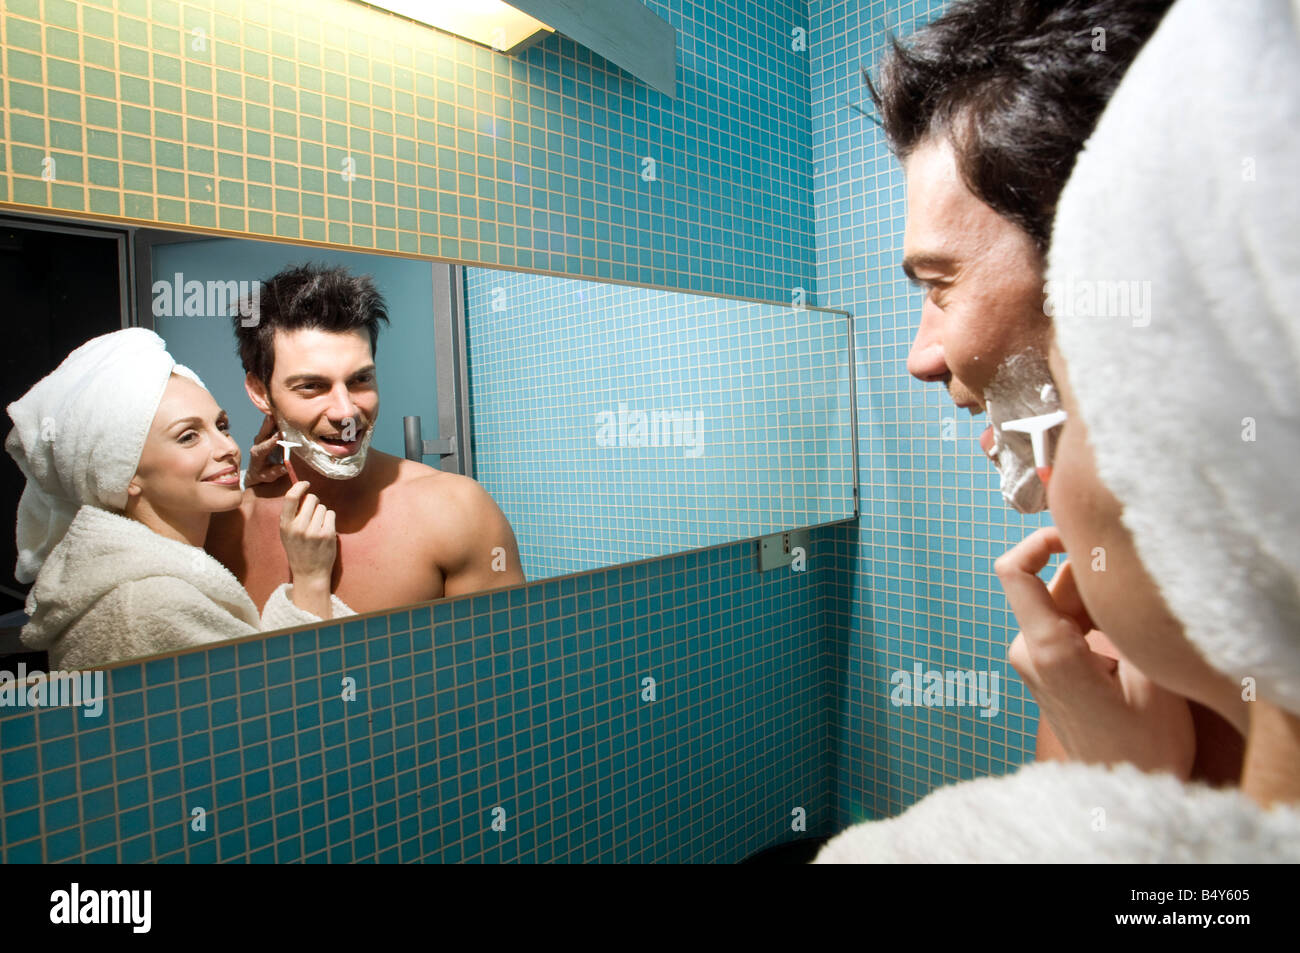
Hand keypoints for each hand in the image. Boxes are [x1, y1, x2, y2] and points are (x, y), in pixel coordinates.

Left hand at [245, 415, 288, 485]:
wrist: (254, 471)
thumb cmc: (262, 474)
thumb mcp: (268, 476)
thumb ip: (276, 471)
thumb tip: (285, 467)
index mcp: (257, 454)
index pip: (264, 446)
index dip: (272, 441)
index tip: (279, 435)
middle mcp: (257, 443)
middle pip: (263, 432)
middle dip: (269, 423)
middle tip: (275, 415)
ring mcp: (260, 437)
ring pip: (266, 426)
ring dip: (273, 418)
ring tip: (279, 409)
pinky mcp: (264, 434)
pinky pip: (269, 424)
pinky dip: (274, 418)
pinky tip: (280, 411)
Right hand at [279, 481, 336, 584]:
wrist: (309, 573)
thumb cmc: (298, 550)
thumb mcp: (286, 533)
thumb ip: (291, 515)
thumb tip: (301, 493)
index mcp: (285, 525)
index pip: (290, 497)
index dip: (299, 486)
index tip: (306, 484)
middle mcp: (299, 527)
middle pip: (311, 499)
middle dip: (314, 503)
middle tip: (313, 514)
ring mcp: (314, 531)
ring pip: (323, 507)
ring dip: (322, 513)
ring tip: (317, 527)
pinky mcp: (328, 534)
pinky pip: (331, 514)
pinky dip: (329, 519)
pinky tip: (325, 530)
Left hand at [995, 526, 1195, 778]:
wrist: (1119, 794)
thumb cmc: (1142, 747)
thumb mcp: (1152, 680)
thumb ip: (1126, 621)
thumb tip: (1115, 567)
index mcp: (1047, 648)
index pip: (1014, 572)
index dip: (1039, 540)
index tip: (1078, 534)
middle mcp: (1028, 649)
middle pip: (1052, 586)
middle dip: (1094, 580)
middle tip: (1140, 594)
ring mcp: (1031, 659)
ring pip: (1063, 604)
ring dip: (1099, 604)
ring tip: (1140, 633)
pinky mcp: (1042, 667)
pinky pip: (1064, 624)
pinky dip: (1094, 621)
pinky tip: (1129, 647)